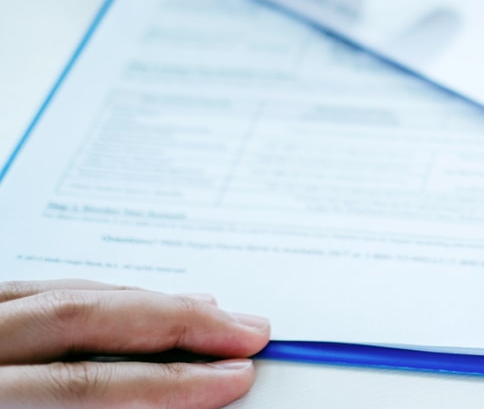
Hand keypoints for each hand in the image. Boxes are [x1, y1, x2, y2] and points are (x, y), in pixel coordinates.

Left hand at [0, 279, 269, 407]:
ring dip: (148, 302)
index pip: (84, 384)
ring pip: (67, 292)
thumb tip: (177, 394)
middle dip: (178, 324)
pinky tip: (137, 300)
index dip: (170, 383)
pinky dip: (100, 294)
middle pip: (85, 317)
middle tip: (245, 332)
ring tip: (209, 311)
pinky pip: (40, 287)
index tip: (232, 378)